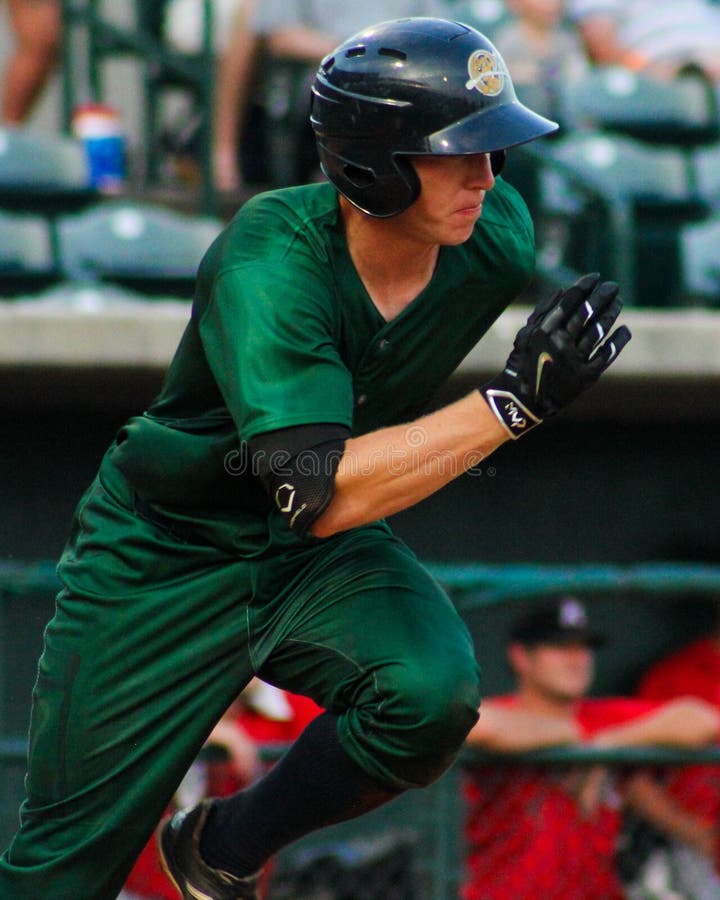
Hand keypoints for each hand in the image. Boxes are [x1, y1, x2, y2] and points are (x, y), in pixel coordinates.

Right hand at [481, 273, 631, 438]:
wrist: (525, 401)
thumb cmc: (524, 364)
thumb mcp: (526, 336)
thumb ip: (542, 313)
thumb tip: (561, 290)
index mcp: (544, 331)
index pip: (569, 303)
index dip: (584, 287)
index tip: (595, 277)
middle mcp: (560, 343)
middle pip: (586, 313)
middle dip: (602, 296)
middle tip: (613, 286)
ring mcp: (575, 360)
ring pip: (598, 331)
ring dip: (611, 313)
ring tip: (619, 301)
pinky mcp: (586, 376)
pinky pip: (607, 354)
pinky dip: (618, 341)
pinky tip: (624, 330)